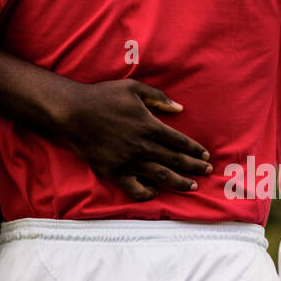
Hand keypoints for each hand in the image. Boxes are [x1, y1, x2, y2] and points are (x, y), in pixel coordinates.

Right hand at [53, 79, 210, 199]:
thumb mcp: (133, 88)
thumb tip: (180, 109)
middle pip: (176, 161)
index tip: (205, 155)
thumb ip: (158, 97)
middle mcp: (143, 147)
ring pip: (161, 177)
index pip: (180, 142)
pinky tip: (156, 191)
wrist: (73, 112)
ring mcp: (129, 162)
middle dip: (194, 167)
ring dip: (180, 183)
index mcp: (150, 126)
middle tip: (206, 171)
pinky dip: (148, 192)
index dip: (195, 150)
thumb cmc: (103, 97)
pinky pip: (135, 189)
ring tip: (192, 186)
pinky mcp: (114, 172)